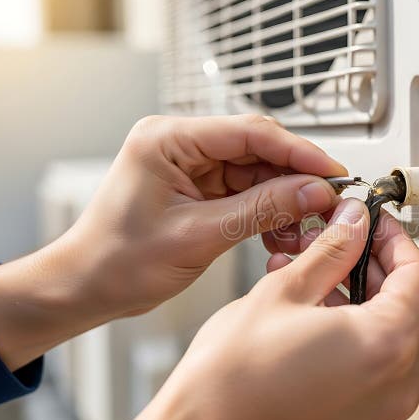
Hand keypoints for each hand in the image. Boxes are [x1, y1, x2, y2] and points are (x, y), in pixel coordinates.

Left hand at [0, 115, 345, 369]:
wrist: (86, 287)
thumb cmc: (118, 261)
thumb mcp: (198, 235)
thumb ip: (261, 209)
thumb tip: (313, 191)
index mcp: (168, 139)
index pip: (249, 132)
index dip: (298, 151)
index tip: (332, 172)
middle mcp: (180, 144)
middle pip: (258, 149)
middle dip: (295, 177)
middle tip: (327, 203)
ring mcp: (190, 165)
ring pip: (257, 171)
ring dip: (284, 198)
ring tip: (303, 227)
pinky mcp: (198, 187)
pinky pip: (246, 191)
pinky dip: (267, 211)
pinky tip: (280, 232)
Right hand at [130, 198, 418, 419]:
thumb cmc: (232, 378)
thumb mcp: (286, 290)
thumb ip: (332, 249)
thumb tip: (354, 223)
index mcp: (385, 346)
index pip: (417, 275)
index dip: (394, 239)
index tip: (373, 223)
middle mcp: (396, 382)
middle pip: (405, 302)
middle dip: (371, 264)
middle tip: (340, 239)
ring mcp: (381, 405)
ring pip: (386, 330)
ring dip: (357, 293)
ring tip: (315, 269)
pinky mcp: (363, 416)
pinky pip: (371, 358)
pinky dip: (350, 327)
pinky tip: (314, 304)